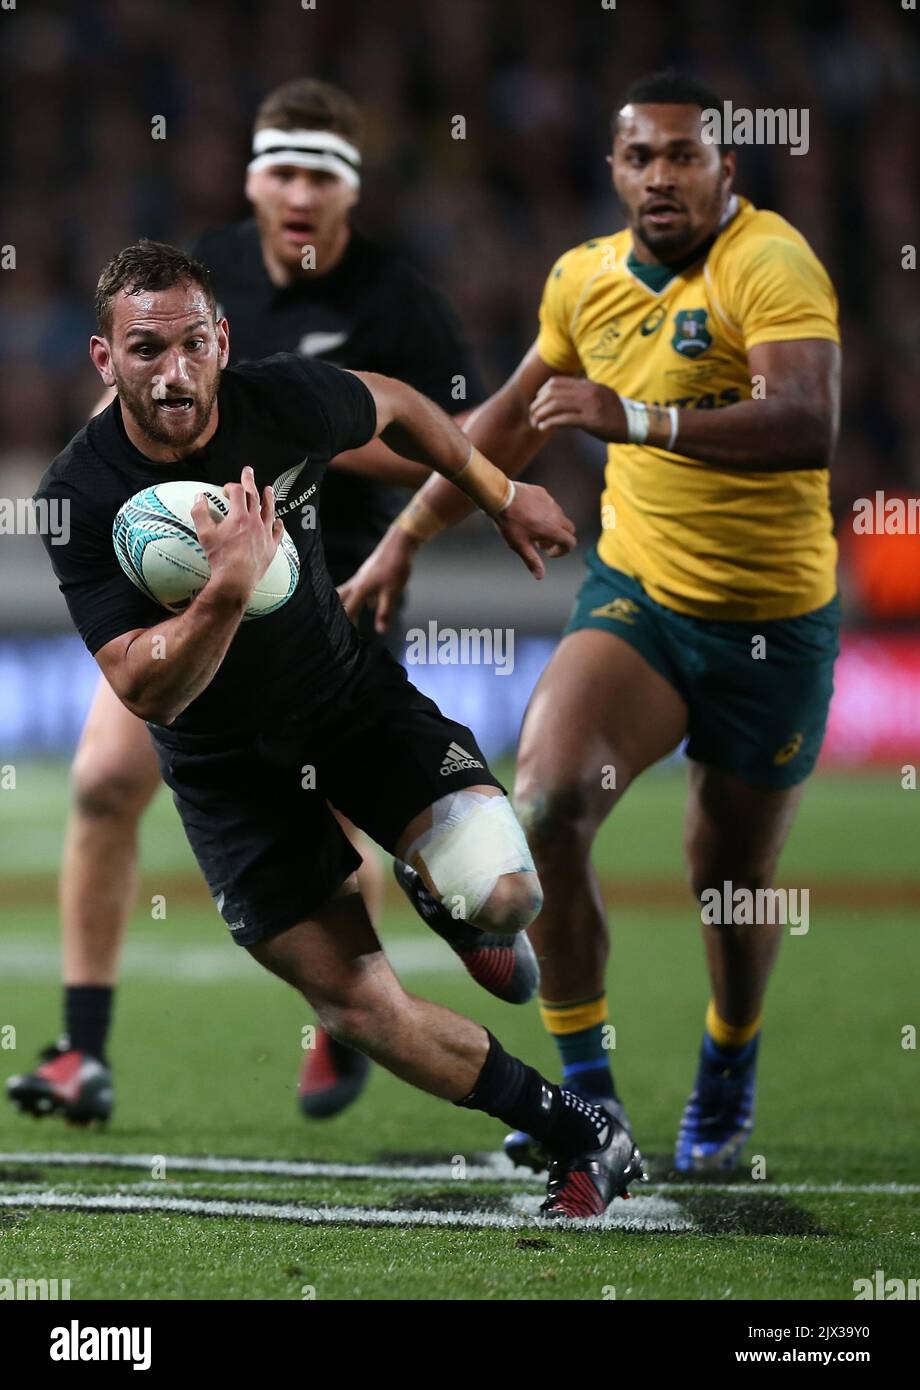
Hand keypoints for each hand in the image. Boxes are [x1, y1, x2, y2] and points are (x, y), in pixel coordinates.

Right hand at [192, 466, 282, 607]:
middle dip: (250, 481)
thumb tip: (198, 496)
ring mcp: (265, 533)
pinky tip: (278, 521)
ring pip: (269, 510)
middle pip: (254, 495)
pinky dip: (278, 524)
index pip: (236, 492)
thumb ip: (200, 512)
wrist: (236, 579)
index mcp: (239, 515)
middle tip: (248, 471)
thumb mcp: (204, 534)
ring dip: (269, 498)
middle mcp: (255, 521)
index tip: (225, 489)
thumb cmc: (219, 557)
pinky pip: (278, 532)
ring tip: (269, 489)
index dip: (230, 486)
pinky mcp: (271, 547)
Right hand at [337, 526, 416, 632]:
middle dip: (339, 612)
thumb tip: (380, 631)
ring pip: (350, 593)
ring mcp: (362, 577)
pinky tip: (371, 605)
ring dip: (349, 605)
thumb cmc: (395, 567)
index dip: (344, 623)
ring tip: (352, 619)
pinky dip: (362, 599)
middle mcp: (357, 582)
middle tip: (339, 626)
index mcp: (360, 589)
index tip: (341, 636)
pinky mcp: (369, 573)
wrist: (400, 543)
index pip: (347, 609)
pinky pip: (361, 589)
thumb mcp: (392, 593)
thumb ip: (385, 612)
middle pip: (340, 599)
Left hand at [495, 480, 575, 579]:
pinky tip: (528, 515)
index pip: (570, 542)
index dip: (563, 551)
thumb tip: (540, 576)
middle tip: (541, 543)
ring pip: (559, 516)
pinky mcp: (543, 493)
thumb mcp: (519, 545)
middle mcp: (556, 514)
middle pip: (569, 529)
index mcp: (553, 529)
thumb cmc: (510, 523)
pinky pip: (550, 505)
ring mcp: (550, 502)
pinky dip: (545, 513)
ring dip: (552, 526)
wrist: (501, 497)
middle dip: (559, 539)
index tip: (548, 553)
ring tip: (532, 530)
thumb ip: (532, 560)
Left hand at [529, 377, 628, 441]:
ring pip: (556, 405)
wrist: (637, 423)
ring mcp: (590, 405)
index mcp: (588, 385)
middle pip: (553, 393)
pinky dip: (550, 422)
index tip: (538, 402)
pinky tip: (543, 427)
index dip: (542, 392)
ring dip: (541, 414)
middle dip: (538, 404)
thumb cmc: (616, 414)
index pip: (557, 382)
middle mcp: (588, 392)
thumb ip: (582, 396)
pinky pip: (565, 419)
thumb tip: (562, 401)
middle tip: (532, 415)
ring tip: (535, 423)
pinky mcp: (592, 420)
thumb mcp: (599, 397)